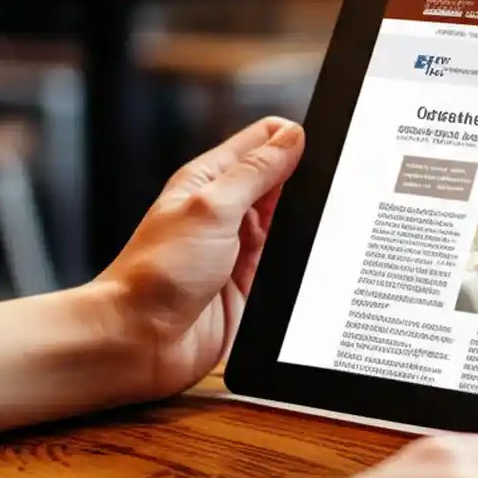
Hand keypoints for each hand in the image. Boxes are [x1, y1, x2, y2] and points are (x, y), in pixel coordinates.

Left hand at [96, 117, 304, 399]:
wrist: (139, 341)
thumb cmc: (156, 274)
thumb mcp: (213, 207)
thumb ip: (256, 172)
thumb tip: (290, 137)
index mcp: (208, 180)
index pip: (260, 142)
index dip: (291, 136)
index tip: (326, 138)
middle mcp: (223, 211)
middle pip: (278, 181)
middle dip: (305, 177)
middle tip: (338, 176)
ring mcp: (236, 248)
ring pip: (286, 222)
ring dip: (304, 219)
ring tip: (331, 213)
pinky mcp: (249, 283)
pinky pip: (284, 261)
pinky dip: (299, 256)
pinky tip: (315, 252)